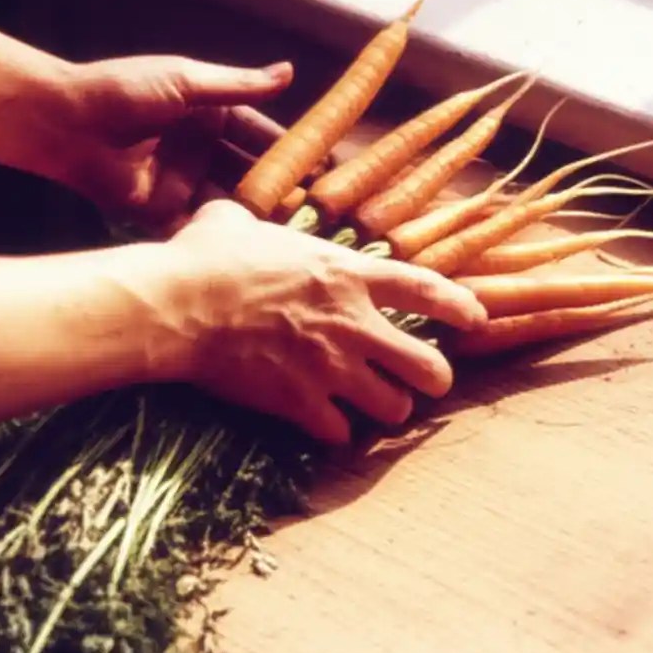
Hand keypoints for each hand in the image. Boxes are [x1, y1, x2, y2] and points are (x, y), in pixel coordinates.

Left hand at [58, 55, 306, 233]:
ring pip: (227, 202)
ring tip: (290, 234)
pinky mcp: (160, 212)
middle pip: (247, 172)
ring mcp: (181, 182)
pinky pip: (195, 226)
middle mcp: (199, 149)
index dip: (289, 149)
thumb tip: (288, 73)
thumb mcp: (187, 82)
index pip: (258, 134)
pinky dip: (219, 236)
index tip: (323, 167)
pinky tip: (249, 250)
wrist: (67, 122)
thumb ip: (238, 86)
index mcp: (208, 114)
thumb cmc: (125, 91)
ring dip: (254, 216)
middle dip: (278, 189)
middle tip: (316, 209)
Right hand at [159, 200, 486, 443]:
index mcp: (347, 274)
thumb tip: (232, 218)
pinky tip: (327, 426)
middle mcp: (352, 323)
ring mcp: (329, 368)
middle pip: (428, 366)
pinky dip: (338, 432)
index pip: (425, 290)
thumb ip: (255, 223)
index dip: (458, 307)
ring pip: (393, 408)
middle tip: (425, 381)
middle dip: (434, 378)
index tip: (474, 319)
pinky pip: (341, 433)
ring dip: (388, 409)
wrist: (178, 305)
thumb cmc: (205, 257)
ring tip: (375, 407)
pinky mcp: (300, 403)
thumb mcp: (237, 221)